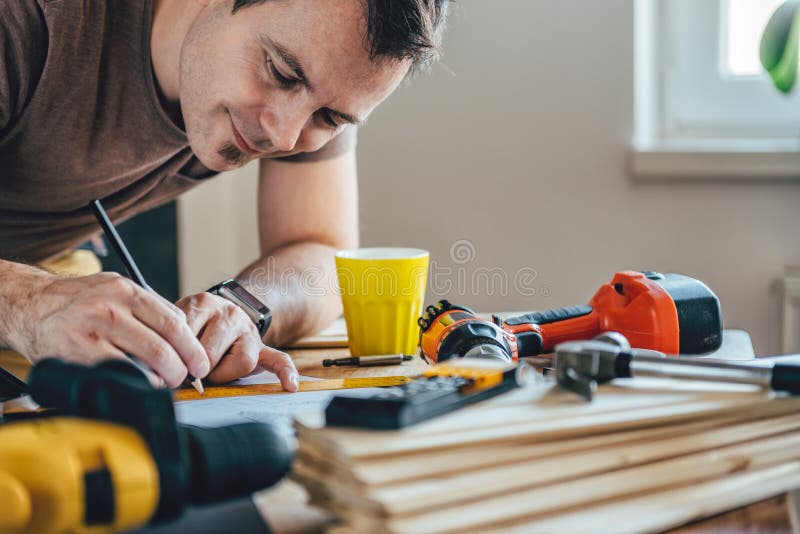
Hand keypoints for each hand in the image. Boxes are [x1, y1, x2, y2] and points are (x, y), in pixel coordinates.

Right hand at [19, 272, 209, 387]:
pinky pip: (121, 373)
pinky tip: (142, 384)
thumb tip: (185, 332)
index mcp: (126, 290)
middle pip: (165, 342)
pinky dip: (139, 383)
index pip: (173, 321)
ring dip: (165, 376)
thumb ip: (148, 307)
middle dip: (183, 365)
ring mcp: (94, 331)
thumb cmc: (79, 302)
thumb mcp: (115, 290)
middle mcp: (111, 307)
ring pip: (149, 359)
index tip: (200, 362)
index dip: (192, 346)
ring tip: (167, 382)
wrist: (31, 306)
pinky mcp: (79, 353)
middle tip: (187, 377)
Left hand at [175, 292, 298, 390]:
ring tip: (214, 370)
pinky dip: (285, 373)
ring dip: (224, 374)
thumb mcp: (177, 319)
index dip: (176, 359)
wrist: (221, 311)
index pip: (186, 340)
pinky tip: (289, 385)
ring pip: (243, 362)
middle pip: (210, 355)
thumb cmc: (193, 323)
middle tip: (192, 367)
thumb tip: (156, 369)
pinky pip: (280, 360)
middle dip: (198, 368)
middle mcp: (230, 314)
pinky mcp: (263, 349)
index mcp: (203, 303)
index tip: (170, 365)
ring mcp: (249, 332)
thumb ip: (168, 337)